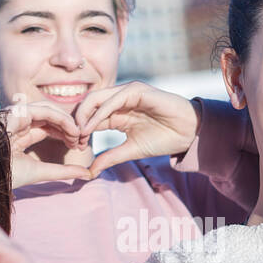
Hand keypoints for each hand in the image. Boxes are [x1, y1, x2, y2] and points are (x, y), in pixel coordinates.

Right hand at [1, 102, 92, 188]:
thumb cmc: (8, 176)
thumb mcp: (42, 172)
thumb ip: (63, 171)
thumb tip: (88, 174)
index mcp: (19, 133)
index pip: (47, 127)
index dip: (65, 133)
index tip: (78, 145)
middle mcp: (17, 122)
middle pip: (49, 116)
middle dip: (68, 126)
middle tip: (81, 139)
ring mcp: (15, 115)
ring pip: (48, 110)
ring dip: (67, 121)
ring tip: (78, 135)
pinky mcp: (16, 113)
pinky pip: (43, 110)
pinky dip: (61, 118)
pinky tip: (72, 130)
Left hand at [74, 82, 199, 175]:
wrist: (188, 132)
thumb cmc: (163, 139)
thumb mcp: (131, 151)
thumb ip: (110, 157)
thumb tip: (90, 172)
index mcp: (116, 113)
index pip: (90, 116)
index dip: (79, 130)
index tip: (76, 147)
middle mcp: (119, 100)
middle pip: (88, 104)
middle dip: (77, 120)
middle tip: (74, 139)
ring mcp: (127, 93)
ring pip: (97, 99)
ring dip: (85, 116)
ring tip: (80, 133)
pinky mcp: (136, 90)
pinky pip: (112, 99)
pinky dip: (99, 113)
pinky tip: (92, 126)